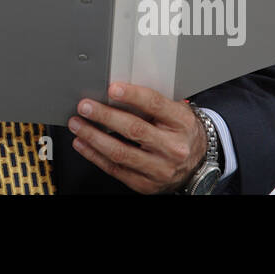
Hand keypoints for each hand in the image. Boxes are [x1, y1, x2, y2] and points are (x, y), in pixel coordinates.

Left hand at [67, 82, 206, 193]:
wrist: (196, 164)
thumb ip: (150, 104)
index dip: (131, 95)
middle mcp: (173, 148)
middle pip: (134, 129)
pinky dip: (95, 156)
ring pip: (121, 153)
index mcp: (181, 123)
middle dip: (104, 116)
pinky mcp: (147, 184)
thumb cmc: (180, 132)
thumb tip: (114, 92)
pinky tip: (83, 144)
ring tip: (78, 125)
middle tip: (85, 107)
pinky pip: (116, 170)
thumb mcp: (175, 112)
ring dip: (93, 137)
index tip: (111, 89)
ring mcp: (160, 169)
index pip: (155, 105)